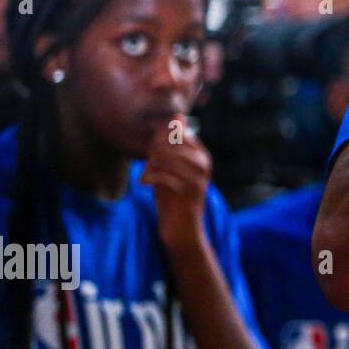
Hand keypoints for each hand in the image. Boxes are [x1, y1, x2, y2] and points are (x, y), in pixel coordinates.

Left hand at [139, 113, 212, 254]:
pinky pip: (164, 175)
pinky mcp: (189, 193)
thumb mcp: (171, 168)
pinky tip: (144, 183)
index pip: (180, 132)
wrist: (182, 231)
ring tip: (146, 175)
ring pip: (167, 157)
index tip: (151, 155)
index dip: (159, 139)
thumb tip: (176, 117)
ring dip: (150, 165)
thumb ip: (171, 145)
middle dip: (154, 150)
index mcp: (202, 155)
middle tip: (147, 165)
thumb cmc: (174, 198)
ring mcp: (199, 178)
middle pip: (172, 142)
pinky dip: (149, 178)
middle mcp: (204, 164)